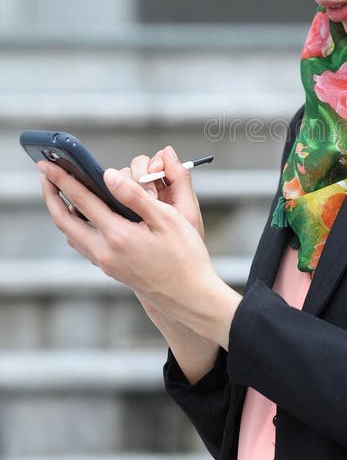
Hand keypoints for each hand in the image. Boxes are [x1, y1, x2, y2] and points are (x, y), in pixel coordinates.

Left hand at [38, 158, 240, 349]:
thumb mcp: (166, 218)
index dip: (63, 178)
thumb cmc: (185, 255)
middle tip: (45, 174)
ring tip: (61, 192)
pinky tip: (85, 216)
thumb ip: (134, 196)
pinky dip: (76, 226)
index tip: (47, 163)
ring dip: (61, 211)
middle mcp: (105, 251)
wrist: (189, 295)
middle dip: (51, 195)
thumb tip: (108, 175)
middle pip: (64, 220)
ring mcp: (106, 263)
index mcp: (118, 235)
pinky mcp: (112, 269)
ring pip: (71, 234)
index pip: (82, 200)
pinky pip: (83, 244)